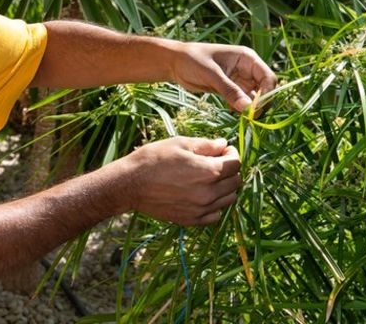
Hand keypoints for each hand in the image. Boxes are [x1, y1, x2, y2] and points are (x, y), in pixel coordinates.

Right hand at [120, 136, 241, 225]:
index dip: (232, 154)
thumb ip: (205, 145)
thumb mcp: (179, 144)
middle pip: (236, 182)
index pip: (236, 164)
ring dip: (225, 188)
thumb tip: (223, 145)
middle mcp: (209, 193)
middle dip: (231, 170)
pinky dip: (215, 205)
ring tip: (210, 179)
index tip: (224, 151)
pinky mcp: (192, 220)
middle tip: (217, 163)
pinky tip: (203, 195)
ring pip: (229, 199)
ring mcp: (201, 209)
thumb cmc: (153, 159)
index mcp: (208, 171)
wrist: (130, 184)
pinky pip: (216, 215)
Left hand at [172, 42, 276, 111]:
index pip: (268, 77)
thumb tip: (248, 108)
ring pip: (255, 98)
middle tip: (249, 117)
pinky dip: (241, 109)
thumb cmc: (192, 60)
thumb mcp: (211, 74)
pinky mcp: (231, 89)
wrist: (175, 62)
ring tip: (241, 117)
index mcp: (247, 58)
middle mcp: (247, 68)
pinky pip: (243, 102)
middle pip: (265, 89)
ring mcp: (240, 80)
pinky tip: (231, 112)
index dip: (267, 94)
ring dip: (251, 109)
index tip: (255, 109)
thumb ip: (229, 90)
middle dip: (261, 104)